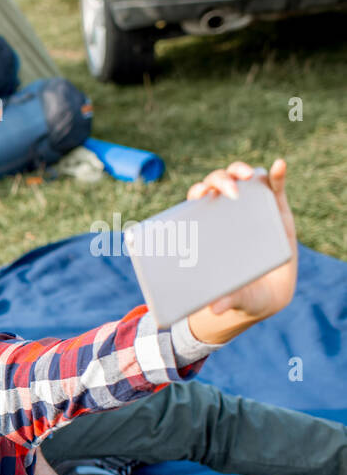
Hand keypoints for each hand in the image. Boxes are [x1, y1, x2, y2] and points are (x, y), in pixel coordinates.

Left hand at [185, 159, 297, 343]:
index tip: (199, 194)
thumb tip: (216, 309)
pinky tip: (278, 166)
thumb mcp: (235, 298)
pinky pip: (275, 188)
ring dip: (241, 171)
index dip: (196, 193)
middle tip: (229, 192)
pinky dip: (277, 175)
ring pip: (243, 182)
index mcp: (208, 230)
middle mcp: (227, 216)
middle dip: (220, 181)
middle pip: (218, 186)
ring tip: (247, 175)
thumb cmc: (239, 293)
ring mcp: (252, 210)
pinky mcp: (277, 212)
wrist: (268, 296)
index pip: (197, 203)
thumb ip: (227, 300)